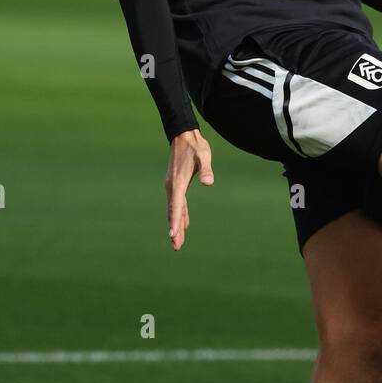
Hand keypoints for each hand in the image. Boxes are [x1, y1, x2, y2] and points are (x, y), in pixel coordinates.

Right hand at [165, 129, 214, 250]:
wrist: (183, 135)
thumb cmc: (195, 146)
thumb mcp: (204, 156)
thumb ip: (206, 169)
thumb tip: (209, 183)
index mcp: (178, 182)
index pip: (176, 206)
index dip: (175, 221)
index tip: (173, 235)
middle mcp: (172, 186)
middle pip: (173, 212)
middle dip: (174, 230)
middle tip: (177, 247)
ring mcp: (173, 186)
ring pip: (174, 210)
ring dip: (176, 225)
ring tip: (178, 242)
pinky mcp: (176, 184)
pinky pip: (177, 204)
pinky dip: (180, 215)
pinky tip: (183, 225)